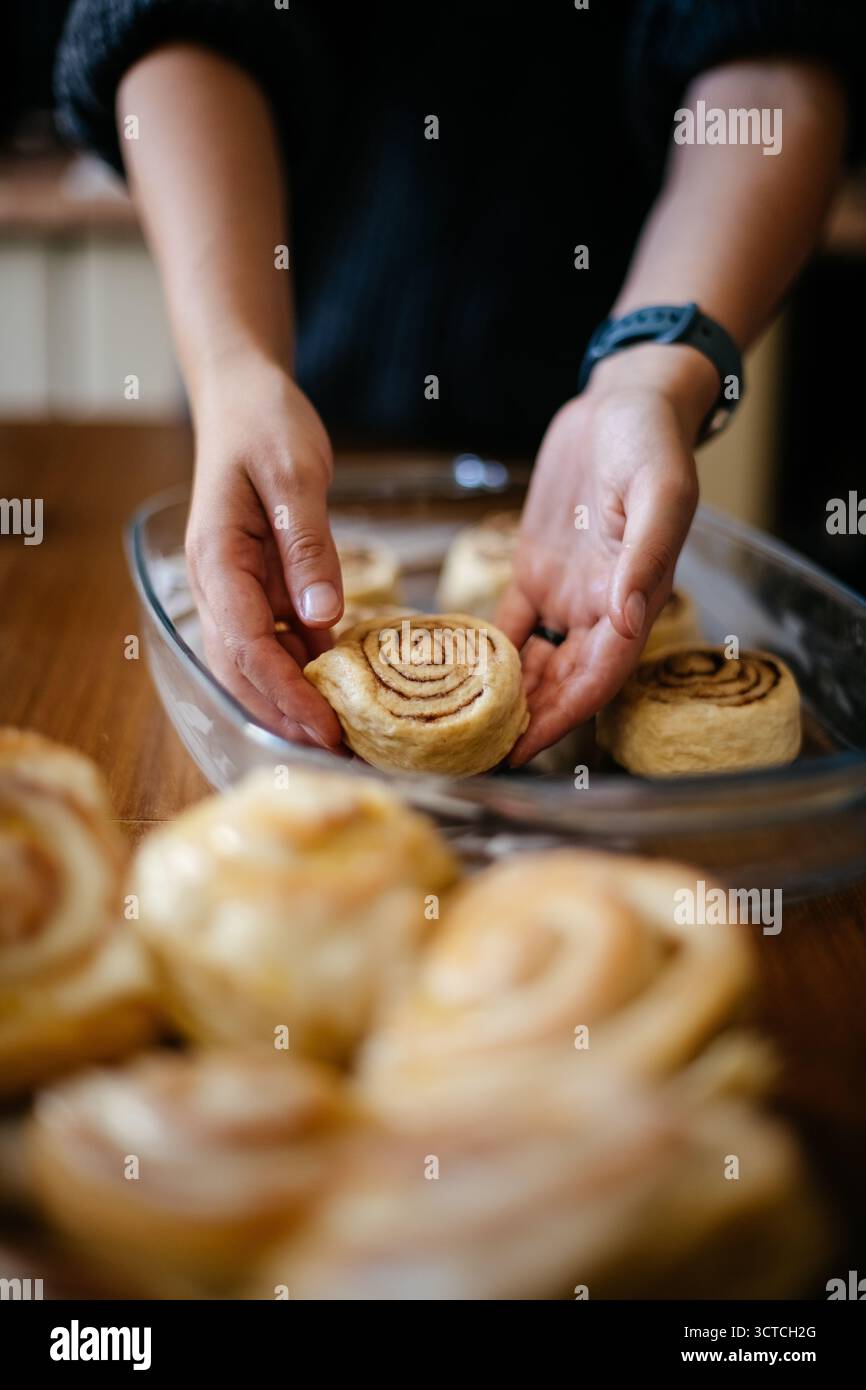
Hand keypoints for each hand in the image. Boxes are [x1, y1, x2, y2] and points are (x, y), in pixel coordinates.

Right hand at [185, 358, 344, 748]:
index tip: (324, 726)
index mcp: (216, 558)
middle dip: (285, 714)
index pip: (245, 644)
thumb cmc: (265, 424)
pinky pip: (276, 639)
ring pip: (254, 663)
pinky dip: (302, 671)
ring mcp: (234, 588)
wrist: (244, 397)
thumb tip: (323, 615)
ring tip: (340, 736)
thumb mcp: (294, 473)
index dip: (284, 691)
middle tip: (337, 750)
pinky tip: (338, 692)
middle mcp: (216, 584)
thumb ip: (307, 543)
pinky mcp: (258, 586)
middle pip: (242, 669)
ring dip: (291, 702)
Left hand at [496, 344, 716, 764]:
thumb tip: (627, 619)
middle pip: (562, 681)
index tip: (527, 748)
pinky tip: (455, 676)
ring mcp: (565, 591)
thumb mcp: (660, 492)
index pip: (600, 675)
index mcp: (633, 597)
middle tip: (477, 754)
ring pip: (535, 662)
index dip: (566, 716)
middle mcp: (599, 606)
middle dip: (528, 720)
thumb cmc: (651, 441)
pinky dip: (487, 652)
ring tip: (461, 728)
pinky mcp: (535, 569)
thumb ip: (645, 557)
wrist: (623, 401)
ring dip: (507, 697)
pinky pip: (509, 624)